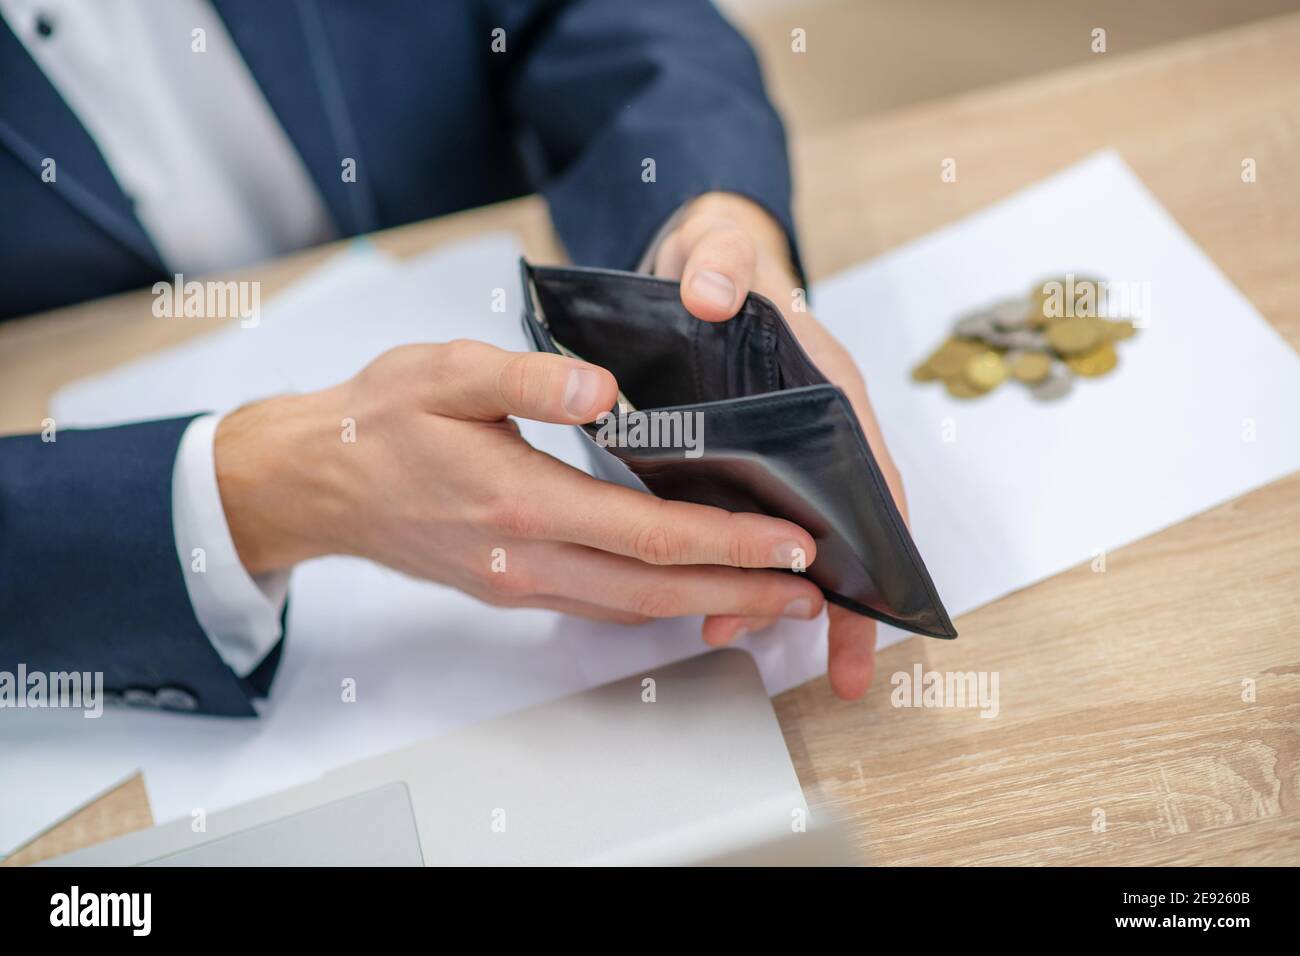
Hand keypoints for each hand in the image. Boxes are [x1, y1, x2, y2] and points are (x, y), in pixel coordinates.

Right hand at [214, 341, 826, 626]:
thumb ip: (524, 379)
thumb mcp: (442, 373)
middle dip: (741, 592)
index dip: (725, 542)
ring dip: (708, 604)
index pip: (647, 534)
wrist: (319, 482)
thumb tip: (602, 389)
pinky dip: (659, 602)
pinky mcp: (514, 586)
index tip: (789, 543)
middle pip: (655, 590)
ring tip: (772, 598)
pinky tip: (693, 589)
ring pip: (632, 607)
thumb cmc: (379, 421)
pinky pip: (602, 603)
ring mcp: (521, 582)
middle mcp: (527, 559)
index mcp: (520, 503)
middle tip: (811, 593)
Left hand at [653, 192, 909, 699]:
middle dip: (852, 602)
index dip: (884, 540)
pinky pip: (749, 529)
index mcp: (831, 391)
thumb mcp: (720, 248)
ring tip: (748, 642)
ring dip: (783, 597)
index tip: (888, 599)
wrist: (695, 263)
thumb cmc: (724, 259)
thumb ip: (722, 259)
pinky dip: (737, 570)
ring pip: (798, 540)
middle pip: (848, 528)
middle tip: (850, 672)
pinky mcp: (737, 466)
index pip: (872, 474)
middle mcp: (816, 433)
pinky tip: (713, 604)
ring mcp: (779, 455)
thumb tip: (713, 291)